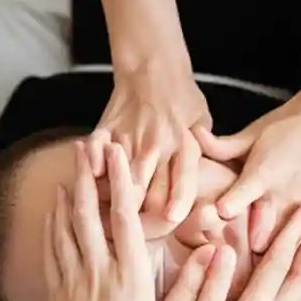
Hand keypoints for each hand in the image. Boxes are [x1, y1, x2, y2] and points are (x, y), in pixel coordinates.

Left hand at [44, 141, 213, 300]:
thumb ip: (191, 287)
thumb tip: (213, 254)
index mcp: (130, 280)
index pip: (124, 220)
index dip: (121, 182)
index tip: (119, 154)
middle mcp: (98, 275)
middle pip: (89, 213)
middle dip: (88, 174)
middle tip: (89, 142)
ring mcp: (73, 283)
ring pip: (67, 227)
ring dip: (69, 192)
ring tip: (72, 164)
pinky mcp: (57, 295)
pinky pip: (52, 250)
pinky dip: (53, 223)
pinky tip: (54, 207)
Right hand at [88, 59, 210, 222]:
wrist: (152, 67)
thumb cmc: (183, 102)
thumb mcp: (204, 125)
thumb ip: (204, 157)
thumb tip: (210, 195)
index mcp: (184, 144)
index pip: (182, 180)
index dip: (177, 202)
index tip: (172, 218)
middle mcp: (157, 144)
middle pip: (145, 190)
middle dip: (140, 216)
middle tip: (136, 234)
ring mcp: (129, 137)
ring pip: (117, 179)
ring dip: (114, 200)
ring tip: (112, 220)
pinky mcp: (106, 130)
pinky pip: (94, 154)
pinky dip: (91, 169)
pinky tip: (94, 183)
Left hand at [194, 91, 300, 252]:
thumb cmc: (282, 127)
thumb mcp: (251, 134)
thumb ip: (221, 146)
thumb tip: (190, 136)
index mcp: (263, 173)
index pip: (235, 203)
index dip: (220, 212)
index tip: (210, 217)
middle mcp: (283, 195)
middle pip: (259, 237)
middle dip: (243, 246)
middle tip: (229, 247)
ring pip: (281, 245)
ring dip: (266, 250)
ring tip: (251, 253)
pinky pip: (300, 242)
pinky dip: (287, 246)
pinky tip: (276, 247)